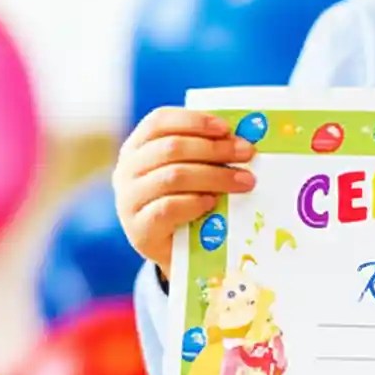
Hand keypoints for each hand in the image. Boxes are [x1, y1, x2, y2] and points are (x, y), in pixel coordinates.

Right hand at [112, 108, 255, 279]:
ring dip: (214, 176)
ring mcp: (129, 200)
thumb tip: (239, 138)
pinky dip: (195, 202)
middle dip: (214, 148)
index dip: (193, 121)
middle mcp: (127, 170)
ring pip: (173, 176)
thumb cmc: (185, 202)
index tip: (226, 128)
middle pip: (171, 148)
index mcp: (137, 147)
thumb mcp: (190, 172)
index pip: (159, 122)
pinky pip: (168, 208)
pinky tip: (213, 202)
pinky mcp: (139, 229)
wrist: (174, 253)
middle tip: (246, 153)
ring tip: (244, 181)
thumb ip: (203, 152)